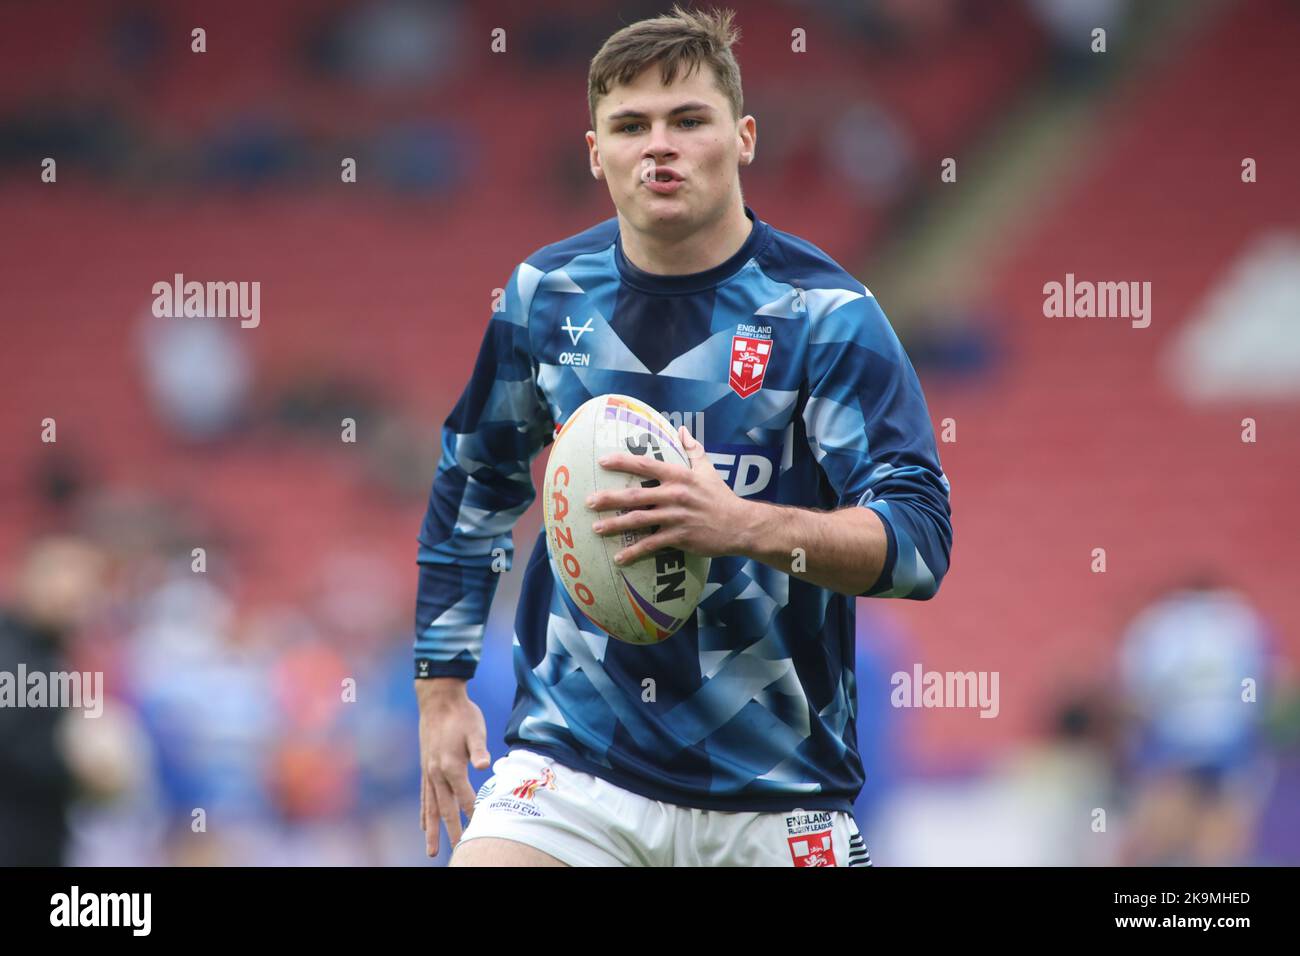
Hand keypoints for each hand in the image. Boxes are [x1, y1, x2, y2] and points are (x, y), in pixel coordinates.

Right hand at [416, 678, 490, 857]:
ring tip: (430, 851)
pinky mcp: (425, 769)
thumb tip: (484, 766)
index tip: (483, 828)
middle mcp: (436, 773)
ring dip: (430, 830)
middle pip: (444, 809)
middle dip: (451, 831)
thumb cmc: (461, 714)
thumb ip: (478, 750)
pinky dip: (423, 813)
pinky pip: (424, 797)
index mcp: (451, 765)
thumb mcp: (475, 729)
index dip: (474, 813)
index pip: (465, 797)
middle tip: (458, 850)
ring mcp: (428, 772)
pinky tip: (422, 825)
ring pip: (430, 808)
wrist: (438, 700)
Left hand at [586, 425, 752, 564]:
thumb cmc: (720, 495)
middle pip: (634, 495)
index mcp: (679, 476)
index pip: (645, 465)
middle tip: (588, 501)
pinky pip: (651, 545)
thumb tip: (681, 430)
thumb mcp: (707, 469)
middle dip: (608, 499)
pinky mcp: (679, 537)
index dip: (622, 462)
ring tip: (596, 529)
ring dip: (614, 526)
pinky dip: (634, 552)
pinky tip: (618, 558)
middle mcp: (674, 495)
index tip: (602, 461)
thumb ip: (692, 449)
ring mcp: (675, 517)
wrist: (739, 524)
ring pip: (638, 521)